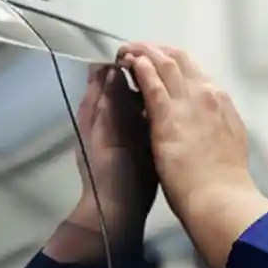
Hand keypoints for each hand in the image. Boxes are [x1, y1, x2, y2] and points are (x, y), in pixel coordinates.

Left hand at [48, 65, 157, 261]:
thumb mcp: (109, 132)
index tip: (144, 55)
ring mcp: (121, 129)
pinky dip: (154, 110)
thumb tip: (113, 66)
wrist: (118, 212)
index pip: (103, 72)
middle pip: (121, 83)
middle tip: (165, 69)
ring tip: (173, 85)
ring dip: (149, 92)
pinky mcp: (136, 143)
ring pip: (135, 99)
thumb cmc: (111, 172)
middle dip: (139, 74)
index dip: (122, 61)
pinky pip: (145, 116)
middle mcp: (106, 114)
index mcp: (94, 109)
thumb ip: (110, 100)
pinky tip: (172, 110)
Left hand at [118, 43, 267, 267]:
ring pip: (163, 64)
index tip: (158, 59)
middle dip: (155, 49)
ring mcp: (187, 103)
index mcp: (220, 101)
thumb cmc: (226, 178)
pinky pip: (151, 83)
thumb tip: (212, 114)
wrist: (221, 198)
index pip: (192, 69)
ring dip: (143, 52)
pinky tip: (128, 63)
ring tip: (127, 50)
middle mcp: (205, 94)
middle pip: (177, 59)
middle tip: (137, 48)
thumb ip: (218, 121)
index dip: (172, 60)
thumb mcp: (230, 139)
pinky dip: (139, 69)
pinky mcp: (167, 117)